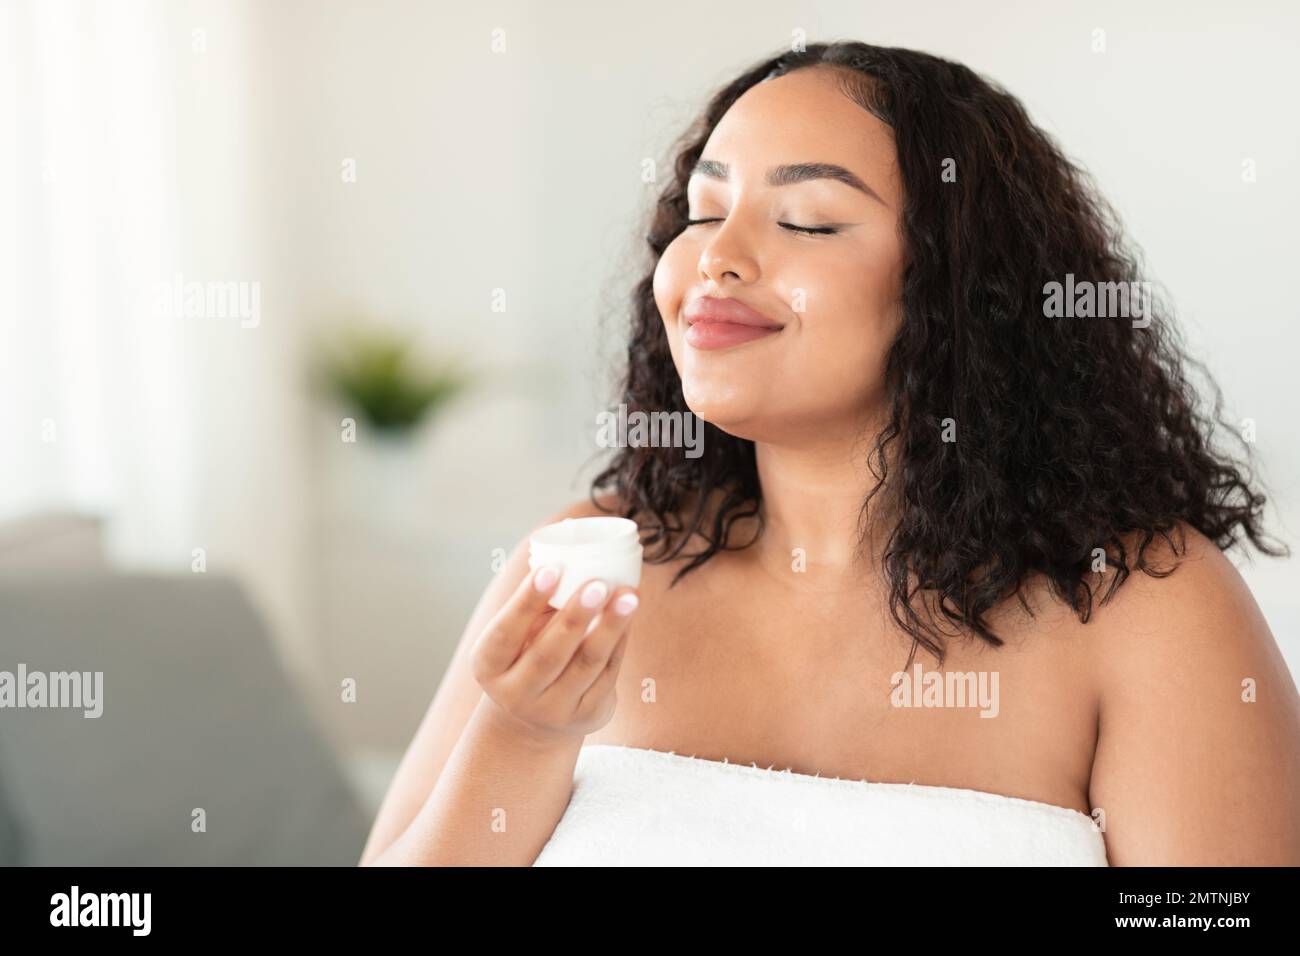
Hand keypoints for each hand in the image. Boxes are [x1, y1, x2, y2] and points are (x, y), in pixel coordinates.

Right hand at [470, 565, 638, 745]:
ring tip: (628, 595)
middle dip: (575, 617)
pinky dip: (620, 640)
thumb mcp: (518, 636)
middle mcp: (515, 694)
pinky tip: (629, 615)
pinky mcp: (588, 716)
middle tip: (598, 583)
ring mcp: (553, 710)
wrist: (533, 721)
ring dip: (611, 626)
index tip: (550, 568)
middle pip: (548, 654)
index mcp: (489, 666)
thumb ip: (537, 606)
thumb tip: (574, 560)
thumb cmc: (526, 656)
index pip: (505, 632)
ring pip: (587, 664)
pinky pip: (609, 673)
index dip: (526, 601)